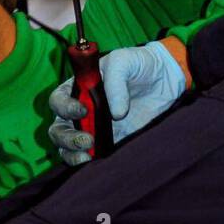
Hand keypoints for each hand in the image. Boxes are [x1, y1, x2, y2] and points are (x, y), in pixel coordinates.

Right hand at [48, 42, 186, 165]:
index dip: (65, 107)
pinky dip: (88, 163)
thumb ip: (116, 80)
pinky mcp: (109, 144)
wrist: (165, 81)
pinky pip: (90, 157)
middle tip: (87, 140)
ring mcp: (93, 129)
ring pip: (67, 148)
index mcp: (78, 87)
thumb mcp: (125, 60)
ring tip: (89, 156)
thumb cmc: (139, 65)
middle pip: (58, 128)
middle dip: (66, 138)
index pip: (58, 99)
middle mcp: (80, 111)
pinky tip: (98, 162)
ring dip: (72, 154)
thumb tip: (116, 113)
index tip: (83, 111)